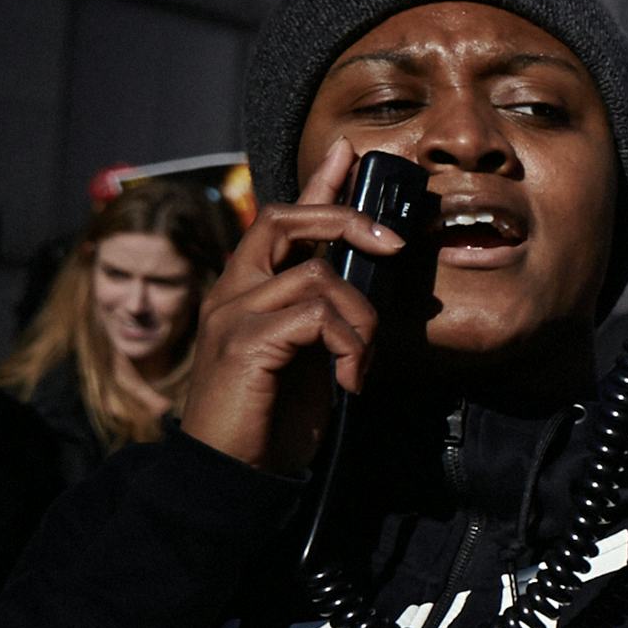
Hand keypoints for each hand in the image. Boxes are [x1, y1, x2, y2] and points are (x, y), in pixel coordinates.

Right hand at [175, 139, 399, 476]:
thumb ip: (326, 316)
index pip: (281, 218)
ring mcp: (233, 313)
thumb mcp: (310, 356)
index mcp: (247, 289)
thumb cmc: (273, 418)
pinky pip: (318, 317)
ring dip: (363, 323)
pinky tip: (350, 382)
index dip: (319, 185)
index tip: (351, 154)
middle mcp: (232, 290)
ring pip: (321, 277)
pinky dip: (350, 347)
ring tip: (361, 366)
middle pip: (288, 219)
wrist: (235, 473)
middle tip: (396, 243)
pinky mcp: (245, 341)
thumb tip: (373, 284)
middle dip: (347, 217)